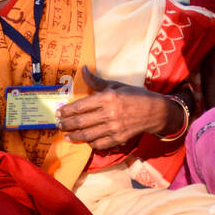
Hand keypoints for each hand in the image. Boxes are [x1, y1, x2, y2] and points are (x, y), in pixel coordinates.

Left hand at [56, 66, 177, 149]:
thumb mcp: (117, 85)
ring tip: (67, 136)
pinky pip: (99, 144)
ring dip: (74, 136)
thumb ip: (97, 81)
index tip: (59, 112)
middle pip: (81, 122)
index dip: (67, 110)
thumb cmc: (135, 95)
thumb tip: (83, 70)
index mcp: (108, 98)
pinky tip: (85, 140)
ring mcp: (114, 128)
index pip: (81, 106)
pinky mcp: (118, 138)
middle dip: (66, 124)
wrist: (155, 111)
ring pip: (87, 135)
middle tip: (59, 125)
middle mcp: (109, 114)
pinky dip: (90, 143)